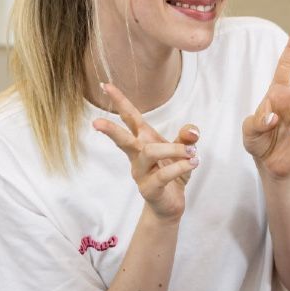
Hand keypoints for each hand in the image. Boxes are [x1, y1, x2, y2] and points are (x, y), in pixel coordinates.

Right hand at [92, 83, 199, 222]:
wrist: (170, 205)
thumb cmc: (172, 173)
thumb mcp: (183, 152)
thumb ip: (186, 138)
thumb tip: (193, 130)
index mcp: (143, 141)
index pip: (130, 118)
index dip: (119, 101)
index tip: (105, 85)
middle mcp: (137, 156)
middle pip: (122, 139)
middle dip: (111, 130)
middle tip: (96, 123)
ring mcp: (141, 173)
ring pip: (148, 153)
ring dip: (173, 148)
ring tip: (191, 152)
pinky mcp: (149, 188)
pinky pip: (163, 174)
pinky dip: (180, 167)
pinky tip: (192, 163)